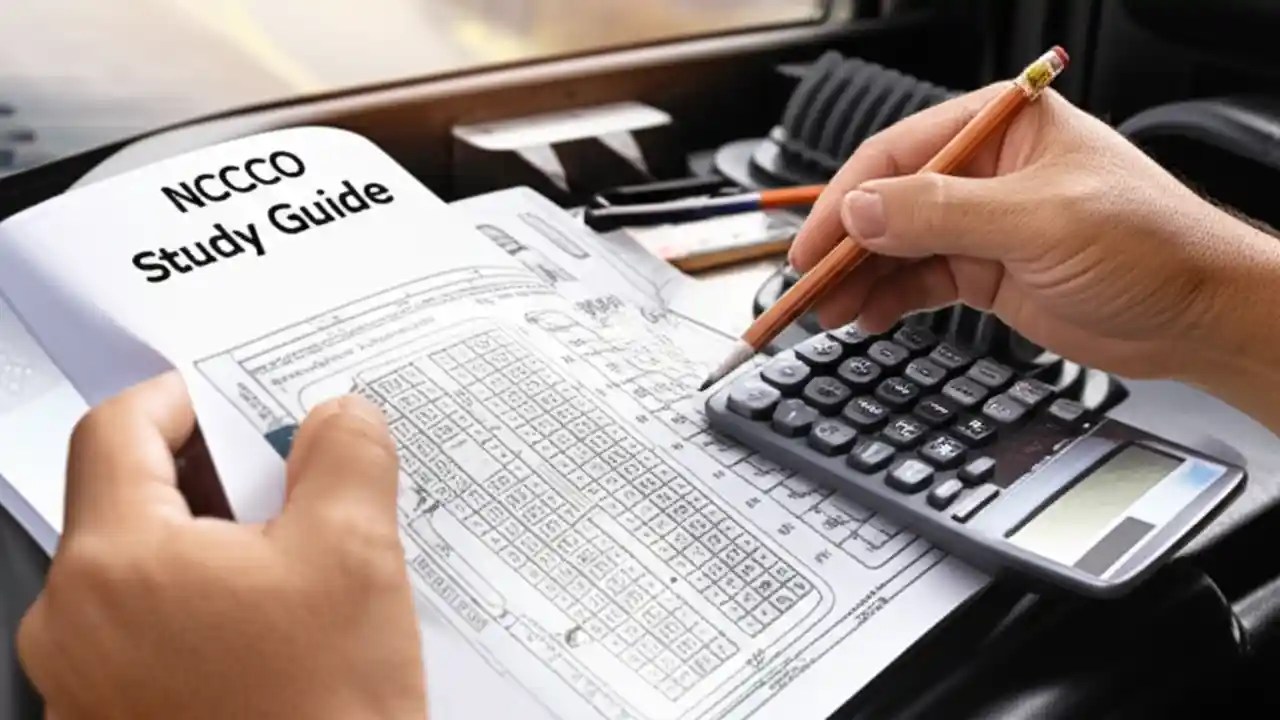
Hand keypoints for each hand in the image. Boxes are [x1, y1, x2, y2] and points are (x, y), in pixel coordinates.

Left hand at [17, 372, 426, 719]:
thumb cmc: (319, 716)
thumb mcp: (356, 559)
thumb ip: (345, 459)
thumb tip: (340, 418)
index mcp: (115, 565)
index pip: (119, 432)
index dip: (184, 400)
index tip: (234, 403)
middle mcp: (73, 625)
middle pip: (132, 504)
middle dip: (218, 483)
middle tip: (296, 484)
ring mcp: (83, 686)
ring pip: (145, 574)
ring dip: (217, 551)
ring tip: (302, 566)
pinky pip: (148, 636)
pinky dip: (205, 612)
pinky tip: (279, 632)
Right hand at [790, 83, 1279, 383]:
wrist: (1200, 316)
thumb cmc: (1151, 244)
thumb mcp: (1039, 221)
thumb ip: (942, 214)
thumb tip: (862, 209)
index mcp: (998, 127)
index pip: (897, 156)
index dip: (846, 201)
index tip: (813, 246)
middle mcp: (983, 172)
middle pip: (888, 203)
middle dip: (845, 246)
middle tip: (807, 287)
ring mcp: (982, 224)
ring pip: (897, 246)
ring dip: (859, 278)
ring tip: (827, 312)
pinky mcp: (986, 271)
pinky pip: (919, 280)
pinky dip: (889, 299)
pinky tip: (866, 317)